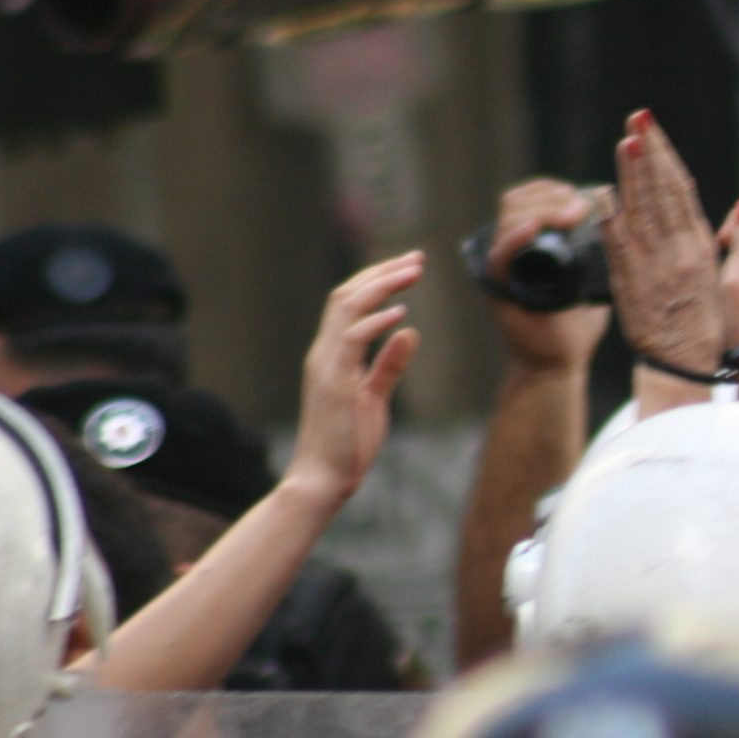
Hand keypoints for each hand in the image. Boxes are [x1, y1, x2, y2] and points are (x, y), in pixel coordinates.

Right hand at [285, 251, 423, 506]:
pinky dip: (374, 322)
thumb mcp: (375, 398)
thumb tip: (408, 333)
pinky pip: (351, 340)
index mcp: (332, 355)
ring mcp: (326, 366)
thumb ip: (389, 366)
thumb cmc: (347, 444)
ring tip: (413, 273)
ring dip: (381, 286)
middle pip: (346, 295)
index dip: (378, 281)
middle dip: (382, 272)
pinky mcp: (334, 382)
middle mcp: (324, 353)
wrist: (321, 479)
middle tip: (417, 258)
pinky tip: (400, 313)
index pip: (349, 304)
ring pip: (346, 309)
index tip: (409, 266)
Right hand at [484, 178, 610, 371]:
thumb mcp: (591, 278)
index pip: (527, 198)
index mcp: (526, 244)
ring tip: (572, 216)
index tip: (580, 194)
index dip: (550, 189)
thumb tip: (623, 223)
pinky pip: (500, 255)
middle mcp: (507, 250)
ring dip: (542, 210)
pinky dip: (515, 239)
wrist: (558, 364)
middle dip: (549, 196)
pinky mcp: (498, 287)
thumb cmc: (574, 326)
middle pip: (516, 202)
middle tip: (581, 207)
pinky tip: (534, 229)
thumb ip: (598, 253)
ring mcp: (500, 267)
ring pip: (509, 219)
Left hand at [604, 110, 721, 374]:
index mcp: (698, 246)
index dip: (666, 157)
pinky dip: (611, 221)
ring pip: (642, 213)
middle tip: (638, 119)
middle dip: (650, 153)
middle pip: (662, 193)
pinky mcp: (629, 285)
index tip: (653, 129)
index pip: (681, 191)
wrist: (684, 364)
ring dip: (633, 176)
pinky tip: (603, 196)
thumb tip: (709, 199)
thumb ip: (704, 236)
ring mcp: (652, 267)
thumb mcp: (713, 273)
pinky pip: (619, 248)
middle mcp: (677, 251)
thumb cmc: (701, 322)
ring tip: (626, 142)